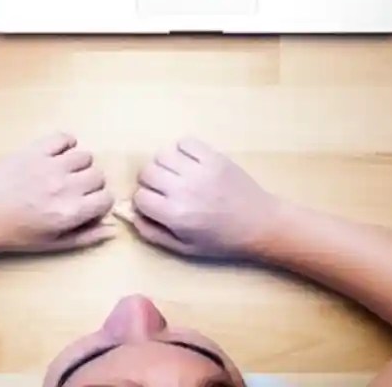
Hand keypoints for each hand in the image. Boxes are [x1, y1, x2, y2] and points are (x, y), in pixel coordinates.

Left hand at [0, 133, 115, 253]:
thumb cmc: (16, 233)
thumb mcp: (53, 243)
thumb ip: (85, 237)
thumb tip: (113, 228)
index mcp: (70, 212)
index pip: (107, 199)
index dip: (100, 203)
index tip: (88, 205)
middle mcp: (65, 186)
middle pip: (98, 176)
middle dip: (92, 185)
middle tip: (74, 191)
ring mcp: (50, 165)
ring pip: (85, 156)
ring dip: (80, 165)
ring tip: (64, 174)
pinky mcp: (35, 150)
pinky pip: (64, 137)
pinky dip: (67, 144)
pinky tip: (58, 156)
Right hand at [128, 138, 282, 258]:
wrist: (260, 223)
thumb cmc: (221, 241)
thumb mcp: (185, 248)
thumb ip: (154, 233)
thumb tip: (131, 215)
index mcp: (175, 215)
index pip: (140, 196)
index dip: (144, 201)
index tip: (154, 205)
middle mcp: (183, 190)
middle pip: (147, 172)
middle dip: (150, 182)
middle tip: (164, 189)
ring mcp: (200, 170)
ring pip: (162, 154)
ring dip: (164, 164)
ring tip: (176, 174)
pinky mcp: (214, 157)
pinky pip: (185, 142)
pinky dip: (182, 150)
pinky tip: (189, 163)